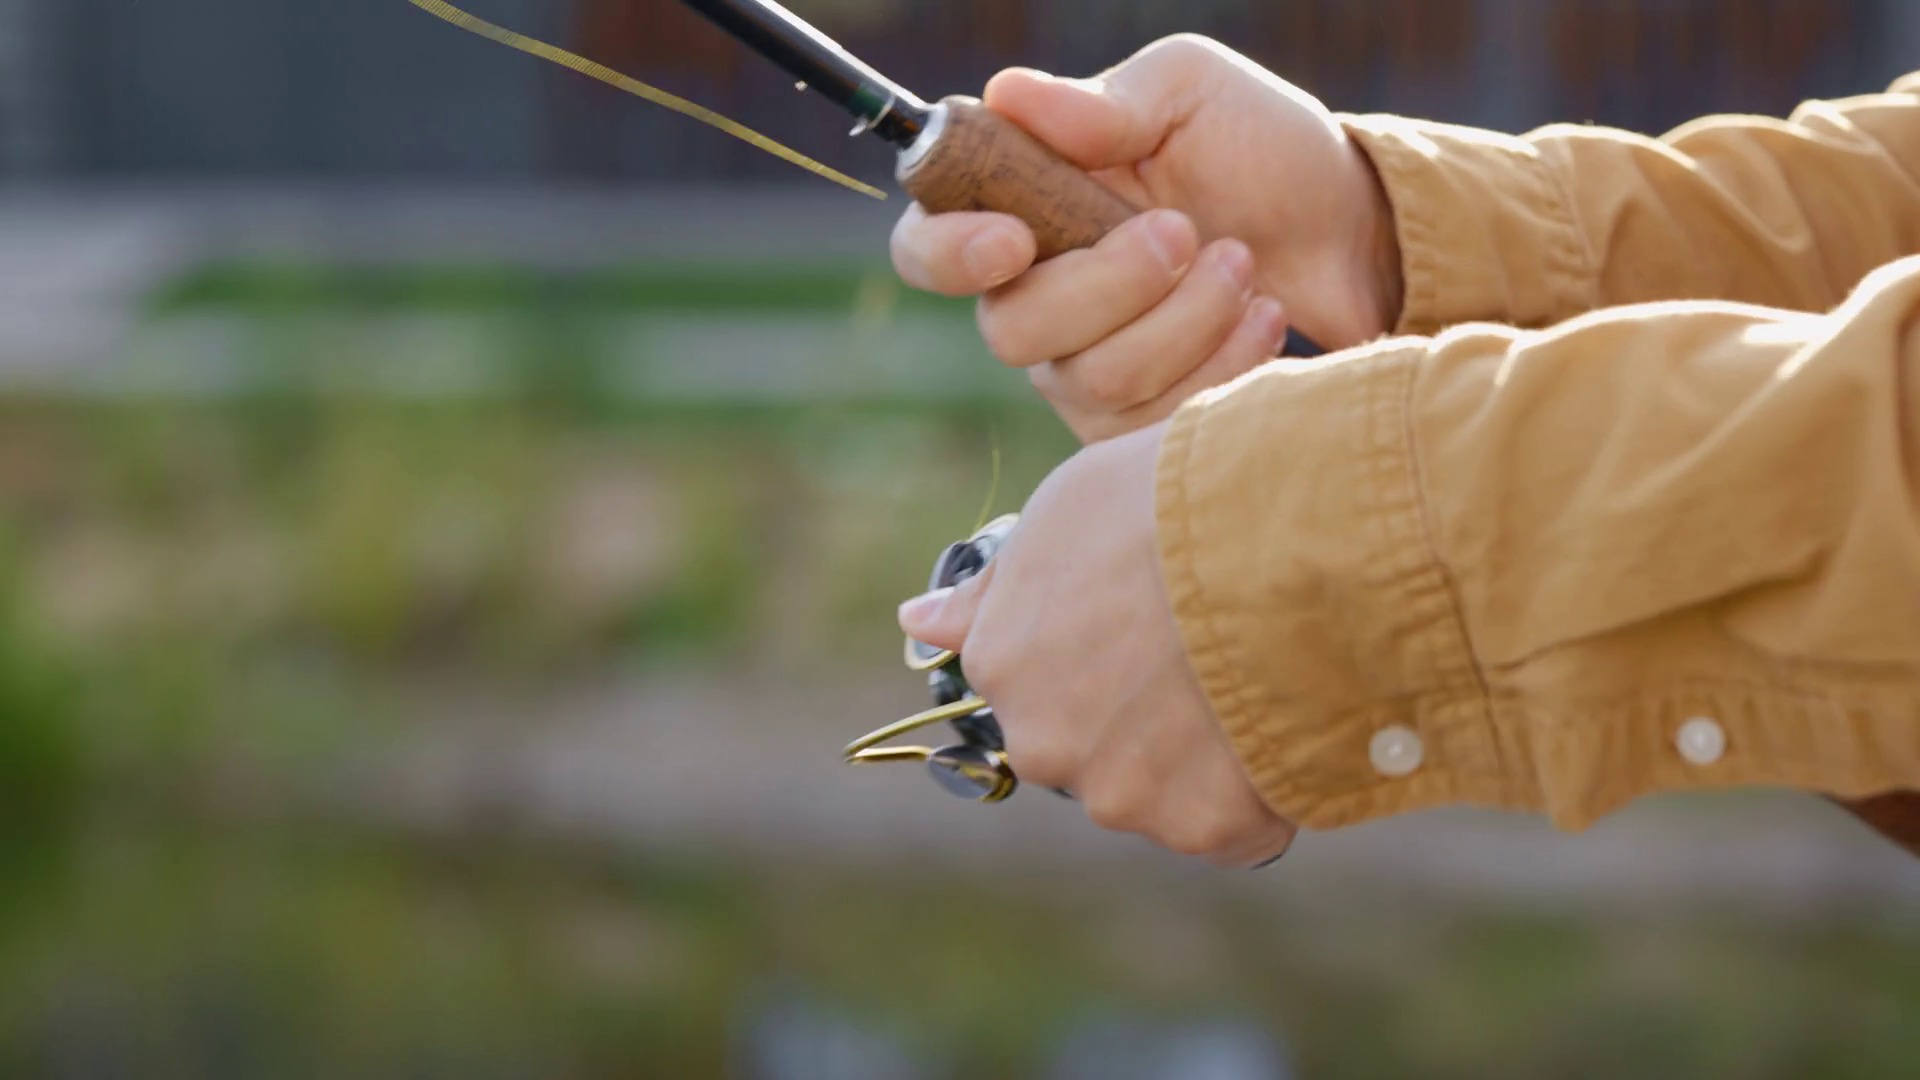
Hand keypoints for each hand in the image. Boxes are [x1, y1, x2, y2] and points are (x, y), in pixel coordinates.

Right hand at [891, 35, 1401, 442]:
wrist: (1352, 234)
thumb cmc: (1261, 147)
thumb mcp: (1191, 94)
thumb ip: (1103, 104)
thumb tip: (1006, 95)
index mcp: (1020, 205)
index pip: (927, 247)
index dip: (949, 254)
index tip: (1017, 241)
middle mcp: (1034, 293)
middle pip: (1013, 329)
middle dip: (1114, 284)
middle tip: (1190, 231)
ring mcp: (1081, 366)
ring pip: (1092, 379)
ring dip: (1186, 319)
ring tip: (1243, 265)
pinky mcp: (1135, 422)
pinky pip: (1147, 425)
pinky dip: (1218, 368)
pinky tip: (1261, 320)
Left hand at [897, 423, 1296, 865]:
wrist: (1285, 536)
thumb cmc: (1171, 500)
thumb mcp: (1065, 509)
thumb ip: (992, 588)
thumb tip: (918, 623)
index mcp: (1002, 662)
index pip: (1035, 684)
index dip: (1103, 652)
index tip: (1151, 622)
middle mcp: (1043, 742)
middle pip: (1089, 748)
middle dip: (1139, 716)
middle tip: (1206, 652)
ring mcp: (1122, 794)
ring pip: (1158, 791)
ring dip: (1201, 755)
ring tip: (1256, 676)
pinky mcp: (1203, 828)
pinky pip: (1230, 828)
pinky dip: (1258, 795)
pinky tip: (1283, 724)